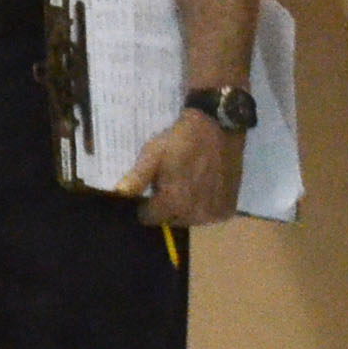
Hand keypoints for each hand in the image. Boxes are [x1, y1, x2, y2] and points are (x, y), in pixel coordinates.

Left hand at [123, 110, 243, 227]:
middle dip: (166, 206)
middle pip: (170, 220)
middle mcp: (195, 214)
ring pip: (189, 220)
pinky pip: (208, 217)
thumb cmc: (180, 140)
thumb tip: (119, 195)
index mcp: (173, 203)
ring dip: (185, 208)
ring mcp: (213, 214)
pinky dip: (204, 207)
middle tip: (171, 183)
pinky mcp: (227, 209)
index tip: (151, 189)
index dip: (146, 204)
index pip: (149, 218)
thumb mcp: (152, 153)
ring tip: (188, 184)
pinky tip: (204, 188)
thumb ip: (137, 177)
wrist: (217, 128)